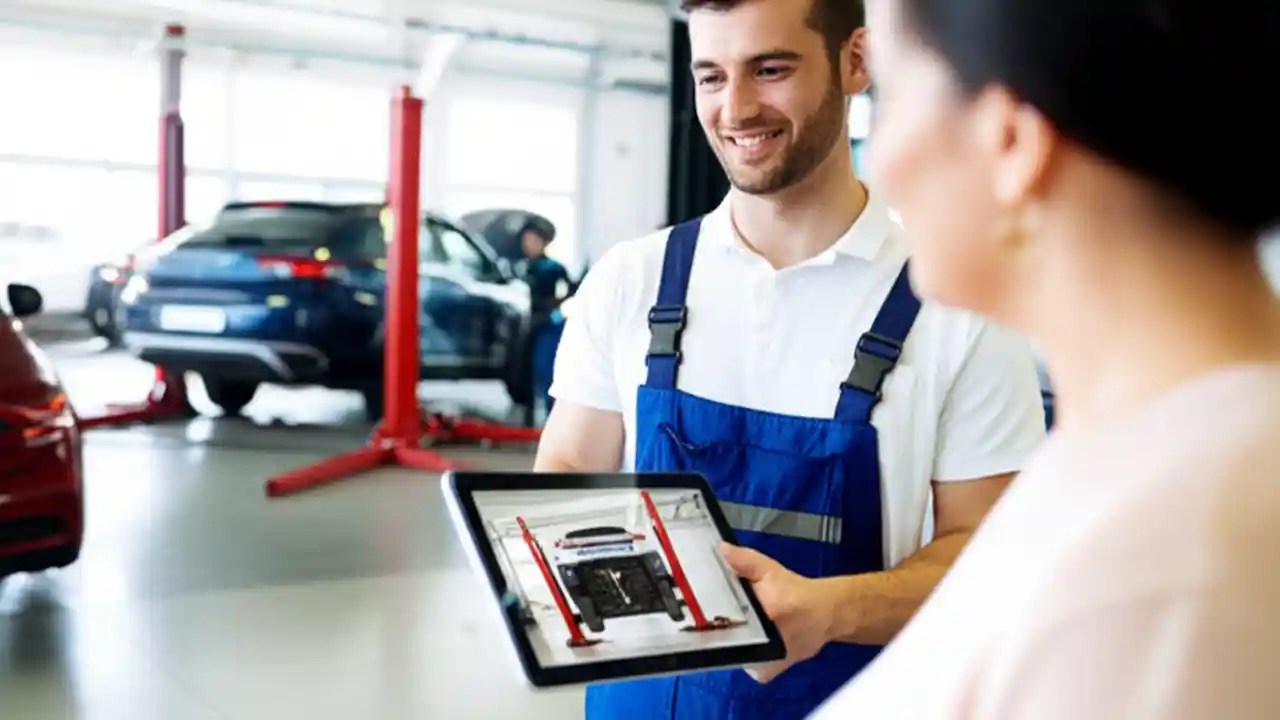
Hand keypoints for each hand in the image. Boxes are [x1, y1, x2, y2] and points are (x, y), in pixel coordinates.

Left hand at [719, 542, 836, 683]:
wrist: (823, 615)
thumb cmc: (795, 592)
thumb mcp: (770, 570)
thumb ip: (744, 560)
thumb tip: (721, 550)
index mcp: (768, 612)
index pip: (725, 615)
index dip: (708, 609)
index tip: (698, 604)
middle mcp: (766, 641)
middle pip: (724, 636)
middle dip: (717, 623)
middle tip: (714, 612)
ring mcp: (764, 661)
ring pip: (730, 651)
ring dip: (727, 637)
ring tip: (731, 622)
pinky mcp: (763, 671)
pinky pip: (740, 662)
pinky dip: (738, 650)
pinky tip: (742, 637)